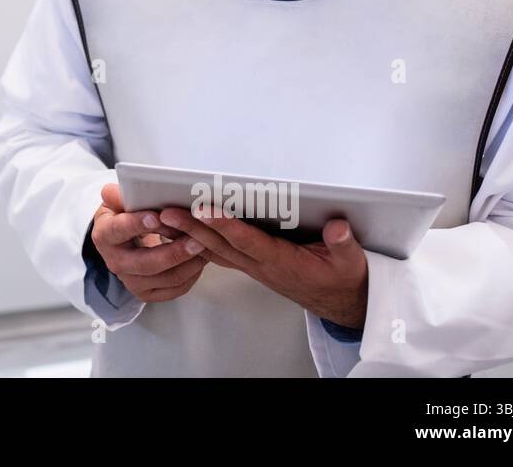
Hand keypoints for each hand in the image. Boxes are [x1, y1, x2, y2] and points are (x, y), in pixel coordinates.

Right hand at [91, 185, 207, 302]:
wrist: (123, 241)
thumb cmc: (124, 216)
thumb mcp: (119, 201)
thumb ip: (121, 194)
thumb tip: (124, 186)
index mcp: (104, 236)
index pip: (119, 230)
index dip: (138, 224)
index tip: (157, 216)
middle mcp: (115, 262)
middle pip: (147, 263)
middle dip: (174, 251)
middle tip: (196, 239)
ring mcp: (131, 281)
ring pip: (166, 278)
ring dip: (189, 263)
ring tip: (203, 246)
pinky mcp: (147, 293)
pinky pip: (175, 289)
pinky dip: (192, 275)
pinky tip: (200, 260)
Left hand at [157, 206, 368, 328]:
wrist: (340, 303)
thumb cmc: (342, 279)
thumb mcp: (351, 263)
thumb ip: (343, 245)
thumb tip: (338, 227)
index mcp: (282, 262)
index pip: (248, 241)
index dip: (226, 225)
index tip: (205, 210)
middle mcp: (260, 265)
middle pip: (220, 245)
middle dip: (192, 228)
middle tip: (166, 212)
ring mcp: (252, 266)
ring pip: (214, 250)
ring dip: (187, 235)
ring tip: (161, 219)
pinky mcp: (250, 264)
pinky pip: (218, 254)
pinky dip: (197, 242)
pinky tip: (180, 232)